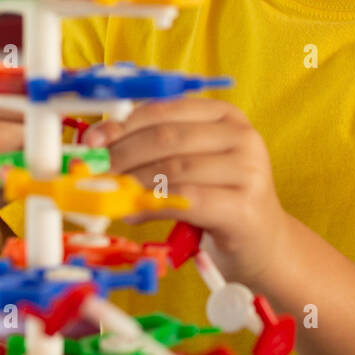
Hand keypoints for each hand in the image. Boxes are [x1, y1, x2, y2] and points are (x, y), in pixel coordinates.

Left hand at [84, 97, 285, 285]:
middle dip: (122, 155)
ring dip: (133, 183)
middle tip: (96, 173)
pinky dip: (151, 205)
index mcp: (225, 115)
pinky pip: (186, 199)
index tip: (92, 142)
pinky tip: (133, 212)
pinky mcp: (244, 206)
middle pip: (166, 138)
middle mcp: (241, 136)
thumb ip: (156, 149)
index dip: (122, 124)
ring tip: (111, 195)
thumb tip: (100, 147)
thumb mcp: (192, 163)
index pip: (164, 110)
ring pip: (173, 168)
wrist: (263, 244)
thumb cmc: (219, 200)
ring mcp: (248, 170)